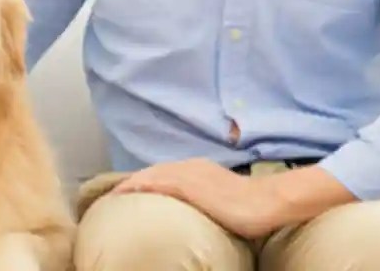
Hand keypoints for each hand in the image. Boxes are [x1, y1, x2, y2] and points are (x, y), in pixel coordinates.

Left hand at [109, 159, 283, 238]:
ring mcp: (191, 175)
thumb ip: (210, 201)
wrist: (267, 202)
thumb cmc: (252, 206)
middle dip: (134, 181)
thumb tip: (203, 214)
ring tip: (113, 195)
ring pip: (152, 175)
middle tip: (113, 194)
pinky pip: (158, 184)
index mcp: (201, 168)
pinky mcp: (190, 186)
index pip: (166, 172)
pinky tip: (126, 193)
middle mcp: (193, 166)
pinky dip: (140, 186)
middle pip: (155, 171)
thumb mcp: (225, 199)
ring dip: (131, 183)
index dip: (147, 180)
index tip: (131, 191)